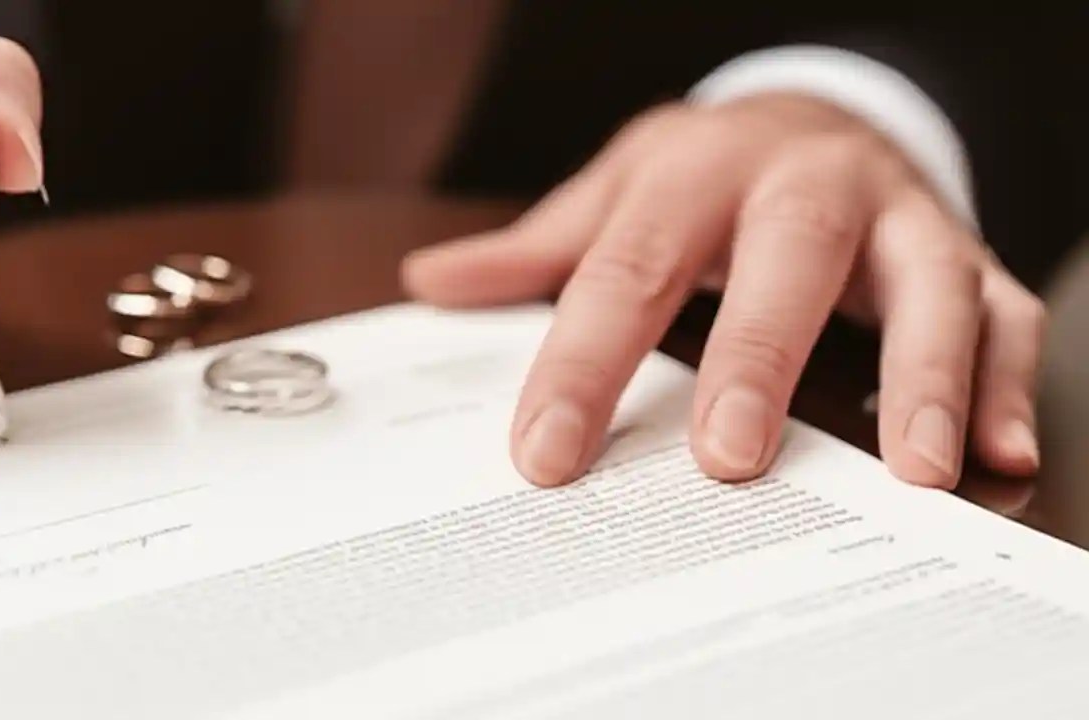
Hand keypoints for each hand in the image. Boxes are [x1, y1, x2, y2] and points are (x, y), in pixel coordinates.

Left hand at [403, 94, 1044, 488]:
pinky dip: (1006, 383)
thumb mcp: (621, 190)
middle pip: (788, 258)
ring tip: (914, 471)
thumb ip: (537, 247)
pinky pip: (1003, 314)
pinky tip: (994, 452)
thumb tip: (432, 281)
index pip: (628, 268)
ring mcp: (897, 218)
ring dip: (926, 376)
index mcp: (699, 171)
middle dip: (760, 355)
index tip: (546, 454)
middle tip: (728, 458)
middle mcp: (806, 185)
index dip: (583, 363)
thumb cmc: (709, 174)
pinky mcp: (963, 255)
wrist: (818, 116)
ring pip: (926, 283)